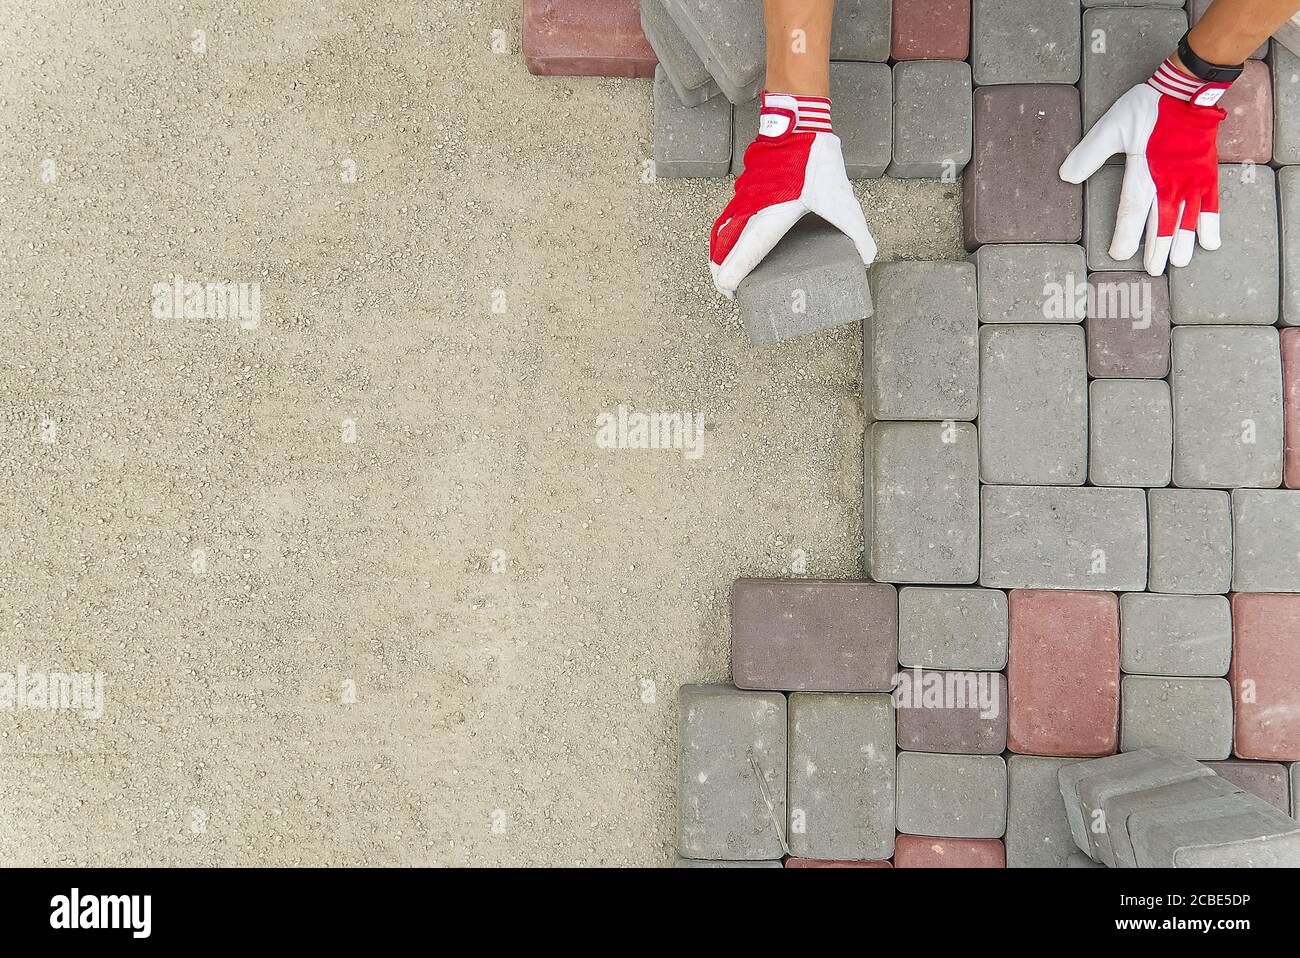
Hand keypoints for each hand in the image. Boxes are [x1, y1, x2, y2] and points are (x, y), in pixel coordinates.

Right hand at [709, 92, 876, 298]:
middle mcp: (749, 211)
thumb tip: (867, 256)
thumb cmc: (814, 161)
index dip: (731, 278)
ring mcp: (742, 199)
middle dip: (721, 272)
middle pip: (721, 249)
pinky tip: (736, 241)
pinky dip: (725, 236)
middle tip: (730, 289)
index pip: (741, 256)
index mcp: (768, 219)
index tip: (731, 293)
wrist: (798, 123)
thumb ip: (857, 231)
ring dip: (721, 254)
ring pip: (720, 233)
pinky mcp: (744, 189)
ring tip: (728, 270)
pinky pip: (726, 218)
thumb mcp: (842, 200)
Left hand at [1060, 58, 1231, 275]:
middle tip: (1153, 271)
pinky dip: (1212, 224)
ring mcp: (1191, 180)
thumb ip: (1089, 154)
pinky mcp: (1207, 173)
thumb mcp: (1110, 128)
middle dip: (1158, 249)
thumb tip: (1065, 176)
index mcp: (1143, 175)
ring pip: (1188, 219)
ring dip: (1184, 243)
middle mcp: (1170, 183)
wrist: (1187, 90)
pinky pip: (1212, 204)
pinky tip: (1211, 243)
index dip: (1125, 236)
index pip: (1132, 214)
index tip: (1118, 254)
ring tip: (1180, 263)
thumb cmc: (1147, 109)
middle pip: (1163, 224)